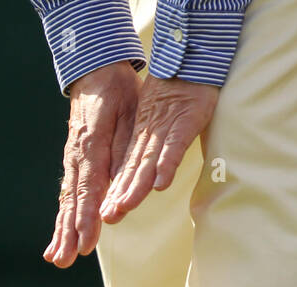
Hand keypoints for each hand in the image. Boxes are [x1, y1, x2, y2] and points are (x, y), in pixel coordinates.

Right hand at [44, 62, 140, 268]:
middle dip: (68, 234)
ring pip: (66, 202)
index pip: (88, 190)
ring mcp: (71, 162)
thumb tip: (120, 182)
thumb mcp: (129, 114)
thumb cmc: (118, 92)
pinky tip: (58, 238)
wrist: (96, 72)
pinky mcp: (73, 164)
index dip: (86, 219)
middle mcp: (76, 158)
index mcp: (90, 147)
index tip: (85, 242)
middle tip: (65, 261)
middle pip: (71, 203)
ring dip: (61, 232)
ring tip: (56, 258)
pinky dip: (63, 219)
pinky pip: (67, 195)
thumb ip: (123, 149)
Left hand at [101, 76, 217, 223]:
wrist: (189, 60)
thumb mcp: (160, 121)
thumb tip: (148, 175)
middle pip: (133, 171)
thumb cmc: (176, 92)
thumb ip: (153, 146)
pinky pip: (174, 148)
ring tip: (124, 207)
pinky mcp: (183, 124)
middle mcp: (150, 138)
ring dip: (136, 186)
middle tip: (109, 217)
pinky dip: (166, 165)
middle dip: (121, 196)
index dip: (118, 191)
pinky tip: (159, 185)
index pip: (128, 170)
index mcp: (143, 138)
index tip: (107, 214)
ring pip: (147, 163)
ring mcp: (165, 131)